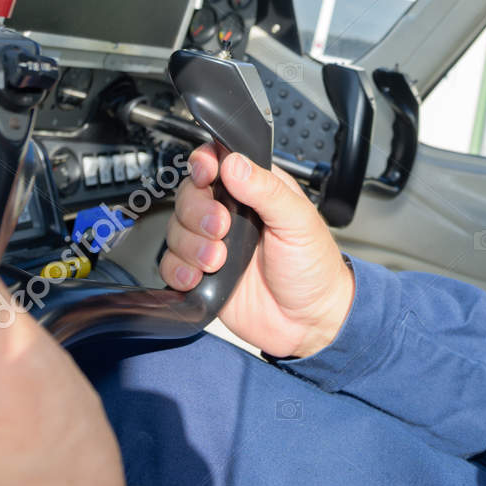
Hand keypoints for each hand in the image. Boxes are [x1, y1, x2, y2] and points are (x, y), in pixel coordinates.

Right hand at [161, 143, 353, 358]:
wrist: (309, 323)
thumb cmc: (314, 269)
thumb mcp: (299, 222)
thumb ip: (266, 190)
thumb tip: (235, 163)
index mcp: (255, 191)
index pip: (217, 163)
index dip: (203, 164)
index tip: (206, 175)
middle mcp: (230, 214)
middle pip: (188, 194)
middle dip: (197, 212)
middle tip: (221, 229)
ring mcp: (213, 244)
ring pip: (176, 229)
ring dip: (191, 245)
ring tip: (219, 261)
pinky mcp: (201, 274)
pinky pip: (171, 265)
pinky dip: (178, 270)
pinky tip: (199, 277)